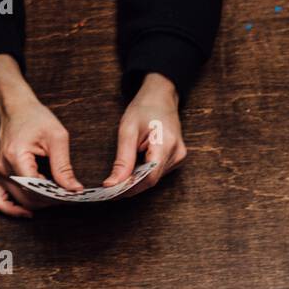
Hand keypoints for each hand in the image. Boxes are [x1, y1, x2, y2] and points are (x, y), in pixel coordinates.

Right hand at [0, 55, 83, 217]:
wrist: (16, 109)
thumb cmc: (36, 118)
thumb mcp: (57, 137)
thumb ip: (64, 166)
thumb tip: (74, 189)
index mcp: (16, 157)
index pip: (36, 189)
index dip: (55, 196)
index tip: (71, 195)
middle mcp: (3, 168)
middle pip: (28, 199)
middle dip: (49, 201)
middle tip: (67, 196)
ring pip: (18, 202)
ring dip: (37, 204)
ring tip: (53, 198)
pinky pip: (0, 202)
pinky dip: (13, 209)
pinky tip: (30, 211)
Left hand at [104, 74, 187, 196]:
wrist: (161, 97)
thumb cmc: (144, 108)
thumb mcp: (128, 130)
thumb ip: (122, 160)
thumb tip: (113, 184)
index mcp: (166, 144)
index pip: (149, 177)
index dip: (130, 188)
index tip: (111, 192)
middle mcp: (177, 153)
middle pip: (151, 180)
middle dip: (130, 186)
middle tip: (110, 188)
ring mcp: (179, 157)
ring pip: (154, 178)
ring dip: (136, 181)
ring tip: (118, 180)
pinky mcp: (176, 158)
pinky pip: (157, 172)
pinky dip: (143, 174)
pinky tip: (132, 171)